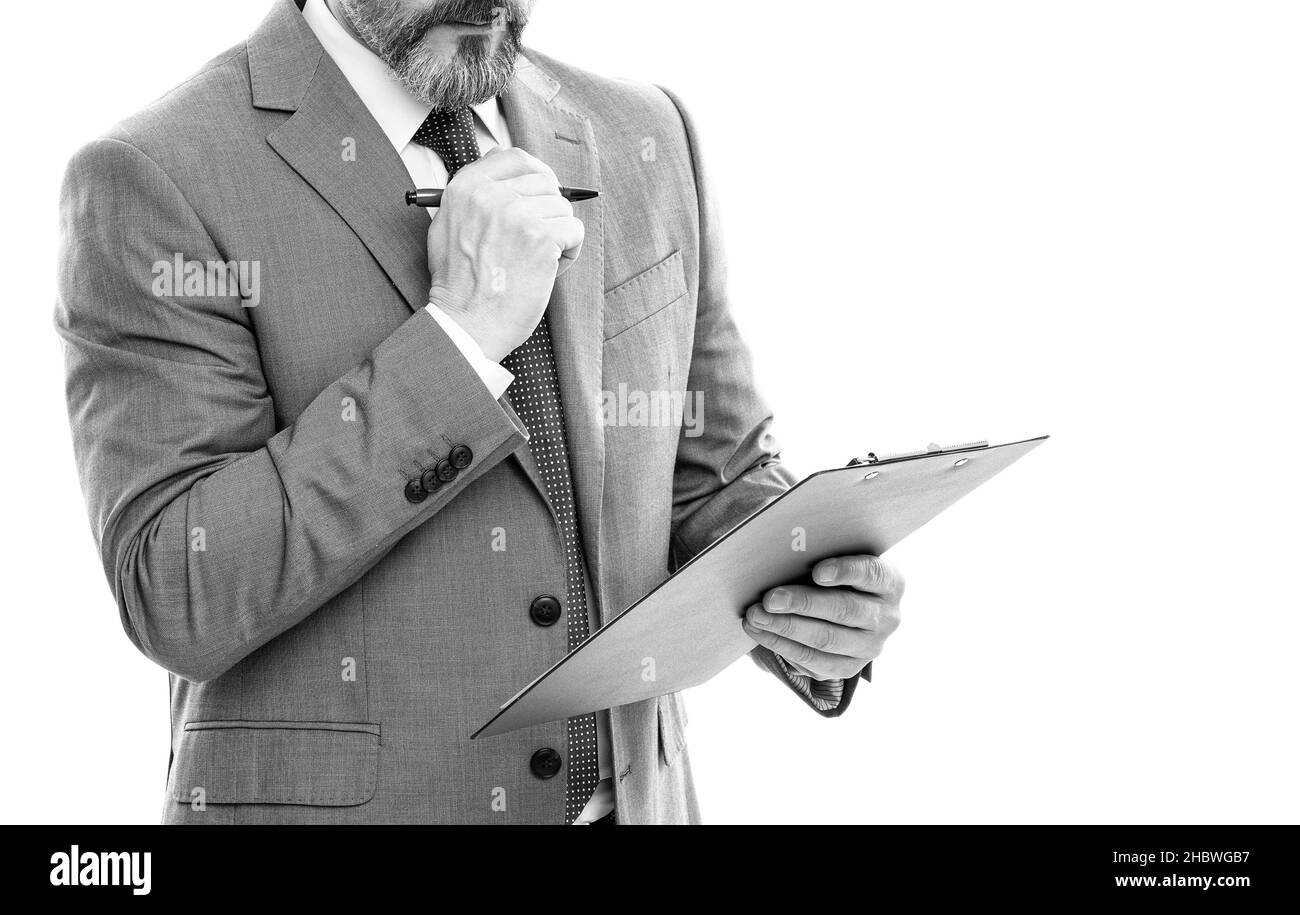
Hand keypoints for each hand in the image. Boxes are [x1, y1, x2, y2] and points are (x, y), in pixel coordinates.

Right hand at [426, 147, 585, 361]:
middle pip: (546, 183)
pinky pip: (575, 230)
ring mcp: (517, 214)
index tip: (544, 191)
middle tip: (537, 241)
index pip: (515, 157)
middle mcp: (490, 194)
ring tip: (536, 262)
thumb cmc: (459, 285)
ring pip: (563, 208)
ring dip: (559, 236)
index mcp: (466, 187)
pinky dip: (569, 253)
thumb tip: (508, 178)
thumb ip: (474, 197)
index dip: (537, 173)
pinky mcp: (540, 237)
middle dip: (549, 212)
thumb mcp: (448, 226)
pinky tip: (548, 270)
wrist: (466, 323)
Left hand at [742, 555, 903, 680]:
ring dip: (786, 628)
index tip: (816, 572)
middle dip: (802, 604)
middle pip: (844, 610)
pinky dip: (783, 646)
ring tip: (756, 617)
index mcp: (890, 583)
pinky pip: (814, 661)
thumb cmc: (835, 575)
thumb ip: (818, 557)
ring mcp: (871, 647)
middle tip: (769, 599)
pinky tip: (761, 633)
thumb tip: (781, 557)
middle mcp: (887, 617)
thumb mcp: (837, 560)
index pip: (871, 574)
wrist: (843, 606)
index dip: (845, 572)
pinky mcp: (849, 668)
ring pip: (826, 639)